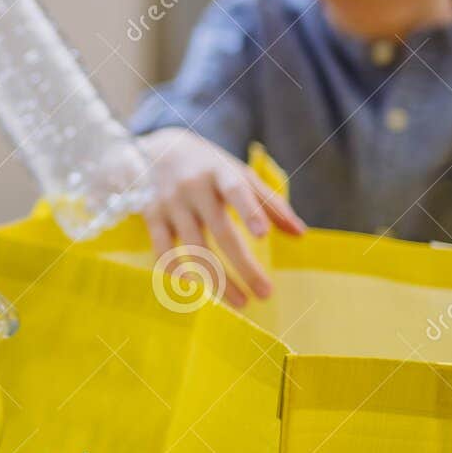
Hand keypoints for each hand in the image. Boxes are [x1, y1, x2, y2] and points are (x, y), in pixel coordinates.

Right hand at [136, 127, 305, 306]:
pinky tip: (194, 291)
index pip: (236, 190)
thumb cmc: (207, 167)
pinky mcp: (151, 217)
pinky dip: (177, 272)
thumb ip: (269, 202)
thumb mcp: (237, 174)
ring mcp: (170, 203)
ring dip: (217, 279)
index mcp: (220, 173)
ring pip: (194, 249)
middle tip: (265, 293)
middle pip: (220, 231)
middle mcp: (194, 187)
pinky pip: (163, 250)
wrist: (154, 150)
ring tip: (240, 302)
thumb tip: (300, 234)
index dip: (249, 211)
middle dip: (244, 265)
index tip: (263, 235)